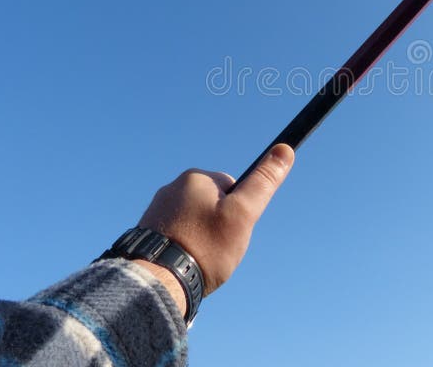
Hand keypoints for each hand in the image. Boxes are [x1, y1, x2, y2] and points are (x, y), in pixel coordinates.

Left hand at [136, 144, 293, 308]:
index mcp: (196, 177)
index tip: (230, 232)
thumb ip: (263, 182)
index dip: (238, 213)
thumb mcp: (243, 213)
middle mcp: (172, 187)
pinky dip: (184, 246)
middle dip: (219, 225)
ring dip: (201, 237)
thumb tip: (284, 149)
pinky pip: (177, 234)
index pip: (232, 188)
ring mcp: (157, 209)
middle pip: (212, 204)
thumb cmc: (205, 247)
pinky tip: (183, 263)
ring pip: (195, 220)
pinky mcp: (148, 230)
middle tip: (217, 249)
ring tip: (199, 259)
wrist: (158, 282)